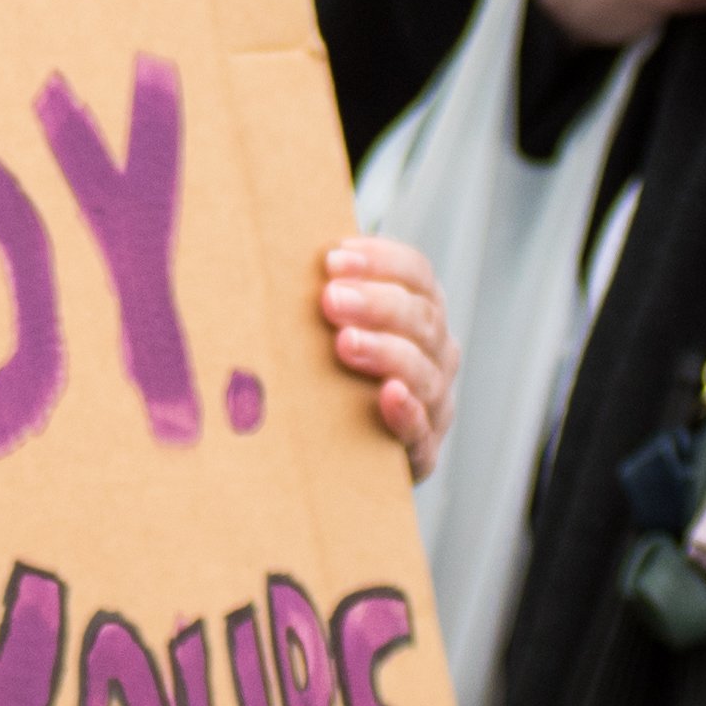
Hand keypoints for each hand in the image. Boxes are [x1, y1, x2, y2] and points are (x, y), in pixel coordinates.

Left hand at [318, 236, 458, 480]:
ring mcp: (435, 403)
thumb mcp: (331, 328)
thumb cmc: (330, 374)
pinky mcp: (423, 452)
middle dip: (376, 303)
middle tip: (331, 299)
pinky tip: (389, 395)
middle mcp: (436, 354)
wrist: (341, 456)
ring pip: (424, 371)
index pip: (416, 275)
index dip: (382, 261)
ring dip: (386, 352)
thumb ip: (322, 295)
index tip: (335, 258)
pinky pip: (422, 432)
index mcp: (419, 314)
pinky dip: (408, 411)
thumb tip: (268, 249)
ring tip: (346, 343)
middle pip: (422, 318)